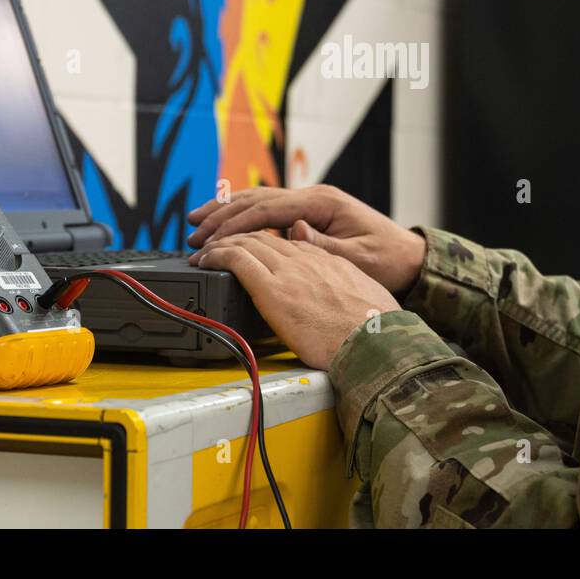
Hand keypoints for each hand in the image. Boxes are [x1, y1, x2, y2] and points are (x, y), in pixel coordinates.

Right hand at [187, 184, 426, 296]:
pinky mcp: (312, 214)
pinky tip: (227, 222)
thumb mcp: (359, 258)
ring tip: (197, 221)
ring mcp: (313, 203)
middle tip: (192, 230)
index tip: (210, 238)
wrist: (412, 258)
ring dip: (228, 209)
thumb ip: (324, 245)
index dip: (235, 223)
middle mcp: (315, 197)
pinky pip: (271, 209)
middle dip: (222, 213)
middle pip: (258, 198)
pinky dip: (246, 214)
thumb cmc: (389, 260)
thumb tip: (294, 232)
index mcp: (323, 204)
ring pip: (261, 200)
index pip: (268, 209)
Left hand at [194, 232, 398, 368]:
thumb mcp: (364, 293)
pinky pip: (235, 259)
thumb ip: (342, 280)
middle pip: (262, 236)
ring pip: (245, 241)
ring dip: (220, 243)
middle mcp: (305, 259)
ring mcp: (288, 272)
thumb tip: (335, 282)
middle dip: (236, 237)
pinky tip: (203, 260)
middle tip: (217, 246)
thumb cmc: (373, 329)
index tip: (252, 250)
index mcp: (327, 260)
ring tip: (203, 251)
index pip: (286, 241)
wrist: (375, 342)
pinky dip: (215, 254)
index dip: (264, 242)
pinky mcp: (272, 289)